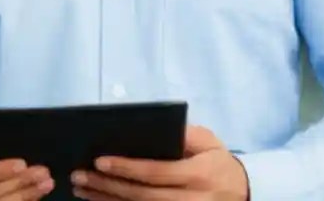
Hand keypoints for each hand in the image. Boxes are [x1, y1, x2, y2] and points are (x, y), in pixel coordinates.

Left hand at [71, 125, 248, 200]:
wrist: (243, 194)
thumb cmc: (219, 163)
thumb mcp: (210, 142)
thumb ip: (186, 135)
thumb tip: (150, 130)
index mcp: (199, 174)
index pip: (157, 172)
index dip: (127, 168)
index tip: (100, 161)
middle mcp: (191, 199)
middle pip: (141, 195)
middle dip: (108, 185)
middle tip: (80, 175)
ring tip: (82, 189)